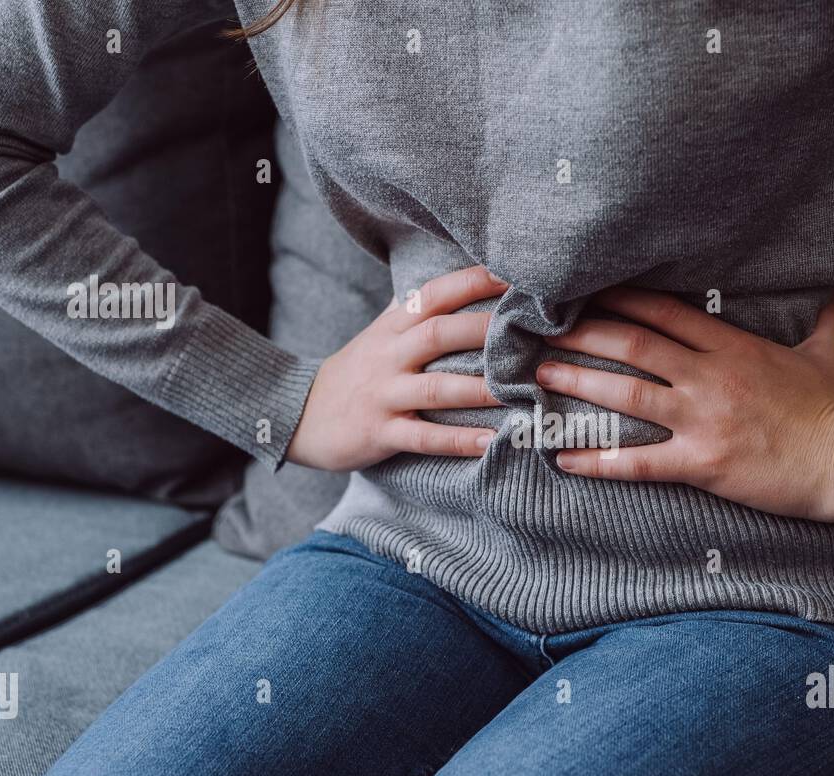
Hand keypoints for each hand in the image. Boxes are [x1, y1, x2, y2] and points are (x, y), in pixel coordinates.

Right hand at [286, 265, 506, 470]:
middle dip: (486, 330)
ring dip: (482, 389)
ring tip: (522, 391)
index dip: (473, 281)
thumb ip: (419, 310)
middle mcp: (389, 354)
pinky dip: (457, 440)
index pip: (434, 294)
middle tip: (534, 330)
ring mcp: (384, 394)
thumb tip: (470, 280)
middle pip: (439, 333)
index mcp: (393, 326)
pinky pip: (423, 436)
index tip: (515, 274)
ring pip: (437, 387)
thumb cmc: (358, 371)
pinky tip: (489, 442)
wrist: (299, 412)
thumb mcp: (383, 332)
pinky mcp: (380, 432)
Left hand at [536, 287, 833, 521]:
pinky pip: (638, 462)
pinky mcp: (702, 463)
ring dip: (578, 383)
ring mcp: (703, 420)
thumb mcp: (827, 352)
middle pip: (633, 344)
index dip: (619, 298)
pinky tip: (563, 457)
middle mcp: (710, 376)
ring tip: (539, 377)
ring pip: (626, 394)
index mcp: (733, 346)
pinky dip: (597, 460)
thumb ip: (820, 316)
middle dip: (583, 334)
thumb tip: (831, 287)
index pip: (664, 310)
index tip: (584, 290)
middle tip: (544, 330)